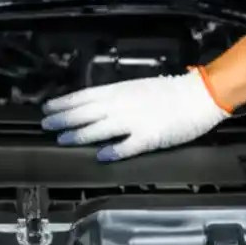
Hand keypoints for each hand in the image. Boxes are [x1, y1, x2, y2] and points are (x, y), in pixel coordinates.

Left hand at [41, 69, 229, 160]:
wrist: (200, 95)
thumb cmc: (172, 92)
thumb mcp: (138, 88)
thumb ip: (117, 98)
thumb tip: (95, 106)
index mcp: (121, 91)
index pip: (85, 96)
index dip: (64, 103)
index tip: (47, 108)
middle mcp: (123, 104)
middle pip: (86, 112)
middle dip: (63, 119)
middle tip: (45, 125)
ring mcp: (136, 121)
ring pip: (100, 128)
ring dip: (79, 134)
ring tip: (63, 139)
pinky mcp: (150, 137)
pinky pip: (127, 146)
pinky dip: (113, 151)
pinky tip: (100, 156)